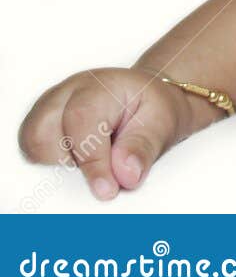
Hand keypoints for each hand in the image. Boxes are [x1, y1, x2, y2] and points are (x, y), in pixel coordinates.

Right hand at [17, 66, 209, 200]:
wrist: (148, 99)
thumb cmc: (154, 108)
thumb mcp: (164, 124)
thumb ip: (144, 148)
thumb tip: (125, 175)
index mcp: (99, 86)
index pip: (80, 121)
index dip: (91, 161)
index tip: (107, 189)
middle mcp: (67, 92)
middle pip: (42, 132)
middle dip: (69, 164)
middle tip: (102, 173)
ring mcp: (49, 106)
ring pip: (31, 143)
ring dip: (57, 165)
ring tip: (91, 164)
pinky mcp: (41, 122)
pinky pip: (31, 149)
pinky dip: (50, 164)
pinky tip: (77, 163)